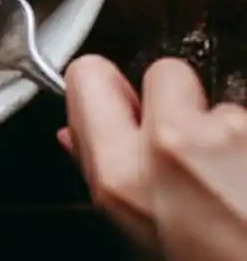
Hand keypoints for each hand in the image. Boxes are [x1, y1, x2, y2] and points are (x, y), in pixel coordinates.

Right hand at [63, 55, 246, 260]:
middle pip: (162, 74)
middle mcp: (173, 146)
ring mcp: (236, 135)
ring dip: (231, 138)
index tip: (119, 103)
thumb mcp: (140, 238)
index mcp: (121, 177)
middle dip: (176, 103)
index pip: (87, 76)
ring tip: (240, 190)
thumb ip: (105, 174)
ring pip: (225, 106)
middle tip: (192, 154)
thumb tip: (80, 137)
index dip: (106, 90)